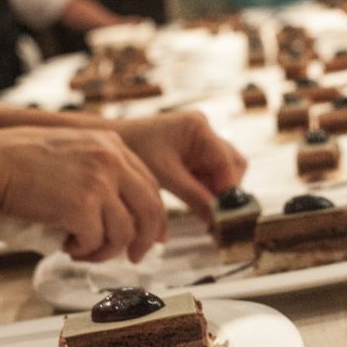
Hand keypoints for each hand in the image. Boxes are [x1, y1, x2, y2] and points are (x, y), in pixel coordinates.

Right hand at [0, 127, 165, 262]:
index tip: (152, 236)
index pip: (150, 185)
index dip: (154, 215)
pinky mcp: (81, 205)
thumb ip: (101, 171)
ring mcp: (99, 182)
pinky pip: (96, 241)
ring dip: (106, 251)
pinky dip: (83, 250)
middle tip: (136, 257)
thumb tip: (123, 211)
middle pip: (150, 209)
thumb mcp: (74, 150)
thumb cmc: (22, 160)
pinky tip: (67, 246)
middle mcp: (112, 160)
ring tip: (84, 252)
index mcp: (112, 145)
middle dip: (145, 240)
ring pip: (124, 231)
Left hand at [114, 111, 246, 221]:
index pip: (227, 162)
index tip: (224, 214)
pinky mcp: (195, 149)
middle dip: (225, 190)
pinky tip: (191, 197)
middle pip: (233, 164)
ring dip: (215, 190)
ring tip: (199, 205)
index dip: (229, 190)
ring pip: (224, 170)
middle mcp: (205, 129)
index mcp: (198, 127)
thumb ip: (195, 196)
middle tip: (213, 212)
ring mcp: (201, 138)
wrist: (113, 144)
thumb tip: (218, 219)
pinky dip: (205, 187)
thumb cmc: (134, 151)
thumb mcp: (165, 176)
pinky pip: (210, 172)